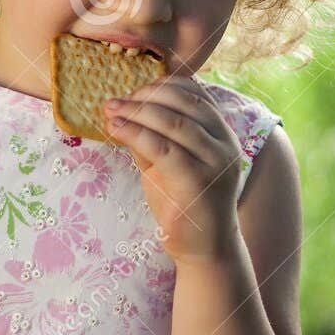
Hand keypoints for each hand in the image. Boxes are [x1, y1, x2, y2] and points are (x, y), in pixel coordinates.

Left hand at [103, 75, 244, 263]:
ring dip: (136, 112)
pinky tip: (115, 129)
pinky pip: (164, 149)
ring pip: (173, 123)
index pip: (194, 94)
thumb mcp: (167, 163)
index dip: (161, 86)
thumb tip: (121, 112)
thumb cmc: (184, 203)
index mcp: (221, 133)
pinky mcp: (199, 181)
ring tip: (110, 111)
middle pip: (183, 103)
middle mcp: (224, 143)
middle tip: (114, 101)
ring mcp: (215, 162)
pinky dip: (136, 134)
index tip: (132, 91)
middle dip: (144, 97)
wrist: (204, 248)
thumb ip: (153, 137)